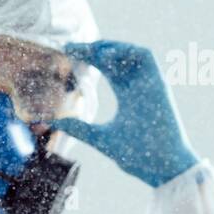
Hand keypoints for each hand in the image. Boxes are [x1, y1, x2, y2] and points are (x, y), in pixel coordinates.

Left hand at [52, 40, 199, 187]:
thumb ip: (78, 128)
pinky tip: (105, 56)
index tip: (67, 52)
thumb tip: (53, 122)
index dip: (89, 58)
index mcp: (127, 96)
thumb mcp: (100, 137)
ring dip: (109, 47)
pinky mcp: (159, 84)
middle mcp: (139, 86)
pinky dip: (126, 50)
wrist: (161, 167)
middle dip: (93, 49)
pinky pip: (146, 56)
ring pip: (131, 52)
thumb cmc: (137, 155)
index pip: (107, 68)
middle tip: (69, 47)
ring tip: (87, 50)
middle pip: (116, 58)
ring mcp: (150, 84)